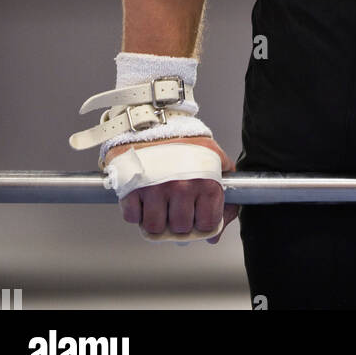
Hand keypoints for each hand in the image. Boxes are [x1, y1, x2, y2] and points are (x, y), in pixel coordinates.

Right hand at [104, 136, 237, 243]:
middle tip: (177, 206)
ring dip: (156, 219)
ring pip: (155, 228)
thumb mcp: (216, 160)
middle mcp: (182, 187)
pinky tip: (143, 196)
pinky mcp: (131, 188)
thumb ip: (225, 197)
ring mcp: (155, 189)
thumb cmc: (186, 142)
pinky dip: (136, 211)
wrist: (154, 119)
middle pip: (180, 229)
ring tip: (160, 202)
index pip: (206, 224)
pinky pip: (132, 217)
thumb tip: (215, 235)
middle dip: (179, 221)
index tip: (198, 215)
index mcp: (206, 182)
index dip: (202, 223)